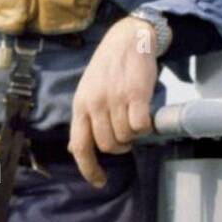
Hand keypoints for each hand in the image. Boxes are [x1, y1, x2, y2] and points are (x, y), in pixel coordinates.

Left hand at [68, 17, 160, 187]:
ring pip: (126, 137)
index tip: (99, 181)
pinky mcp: (136, 94)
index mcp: (80, 106)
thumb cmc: (107, 70)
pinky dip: (146, 127)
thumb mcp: (87, 92)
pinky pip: (141, 126)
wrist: (126, 40)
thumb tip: (75, 149)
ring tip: (135, 119)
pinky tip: (146, 115)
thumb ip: (84, 120)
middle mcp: (94, 104)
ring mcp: (115, 99)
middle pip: (108, 145)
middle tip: (127, 134)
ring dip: (134, 135)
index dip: (89, 168)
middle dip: (120, 146)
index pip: (79, 146)